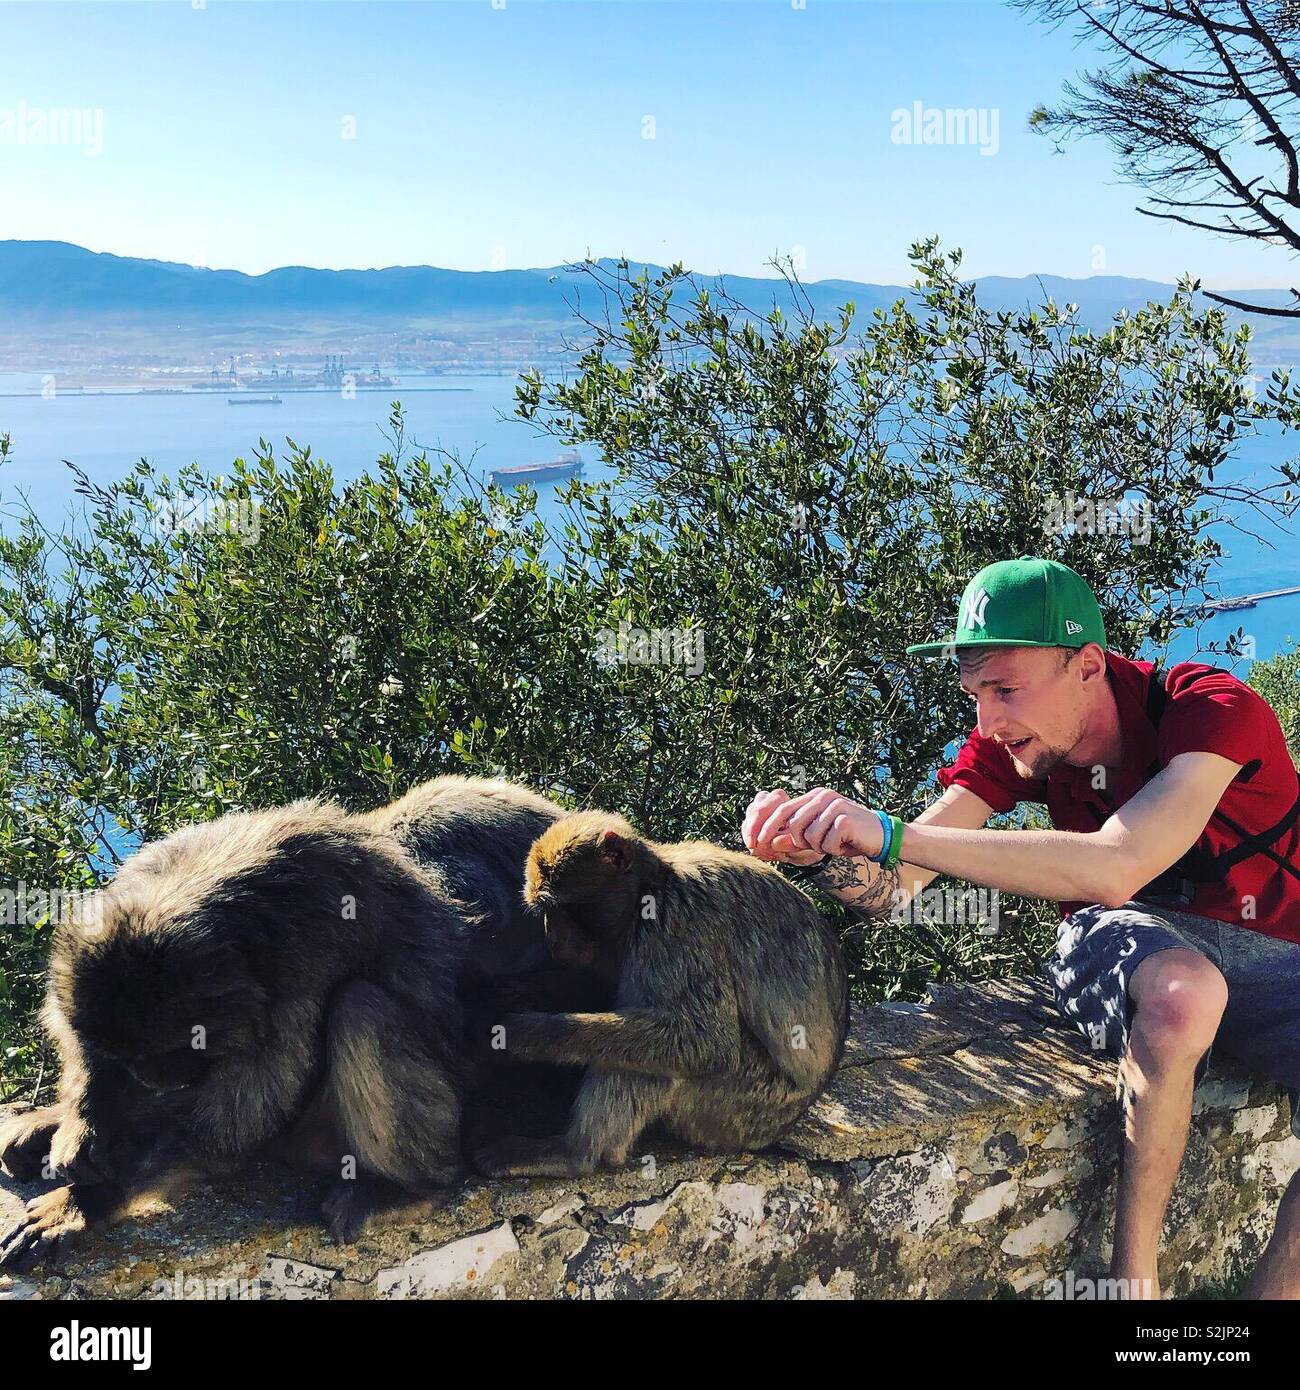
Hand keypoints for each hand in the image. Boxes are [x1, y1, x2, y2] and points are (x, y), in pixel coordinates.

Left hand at [745, 787, 883, 860]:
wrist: (881, 836)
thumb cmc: (847, 837)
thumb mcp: (818, 835)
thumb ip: (796, 837)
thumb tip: (772, 844)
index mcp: (813, 796)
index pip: (782, 810)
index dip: (766, 828)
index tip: (755, 844)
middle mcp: (822, 796)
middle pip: (793, 825)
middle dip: (801, 843)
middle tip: (820, 846)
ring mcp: (834, 805)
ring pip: (809, 837)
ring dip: (822, 847)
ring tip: (836, 842)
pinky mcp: (844, 818)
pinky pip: (826, 843)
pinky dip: (834, 849)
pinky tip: (846, 843)